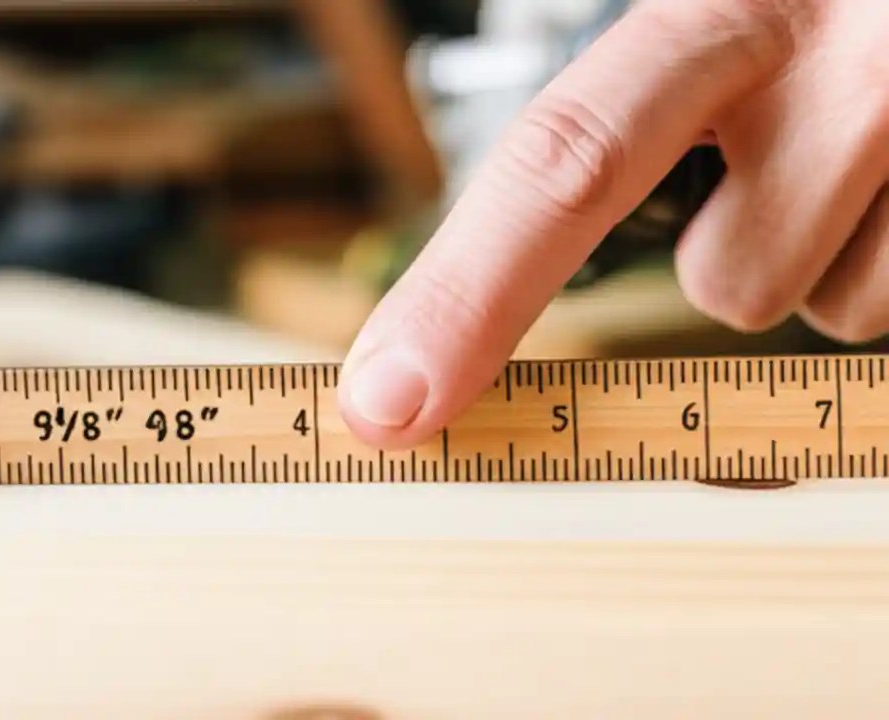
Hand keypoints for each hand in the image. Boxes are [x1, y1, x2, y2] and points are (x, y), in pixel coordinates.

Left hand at [338, 0, 888, 448]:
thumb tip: (473, 293)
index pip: (563, 167)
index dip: (469, 297)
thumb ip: (616, 125)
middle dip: (724, 265)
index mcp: (715, 10)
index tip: (387, 402)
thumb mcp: (711, 25)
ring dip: (819, 250)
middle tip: (762, 169)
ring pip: (819, 305)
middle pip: (724, 284)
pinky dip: (885, 253)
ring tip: (856, 145)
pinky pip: (888, 303)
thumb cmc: (817, 9)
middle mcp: (832, 66)